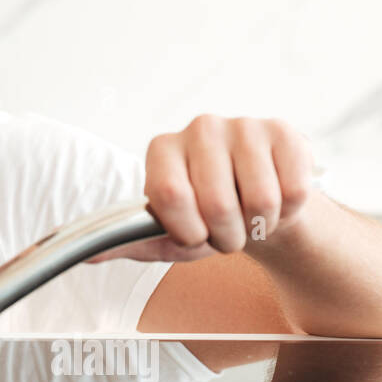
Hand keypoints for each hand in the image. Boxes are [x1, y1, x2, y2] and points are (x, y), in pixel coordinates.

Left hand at [95, 115, 314, 262]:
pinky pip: (292, 191)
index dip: (188, 230)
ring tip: (250, 218)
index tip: (194, 235)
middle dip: (226, 236)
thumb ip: (128, 243)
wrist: (257, 205)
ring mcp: (242, 126)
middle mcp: (199, 128)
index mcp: (162, 149)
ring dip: (258, 226)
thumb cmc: (206, 219)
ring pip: (260, 199)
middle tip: (227, 233)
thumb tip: (89, 256)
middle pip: (216, 202)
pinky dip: (288, 212)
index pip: (169, 194)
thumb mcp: (166, 234)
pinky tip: (276, 201)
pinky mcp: (283, 131)